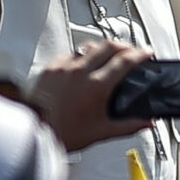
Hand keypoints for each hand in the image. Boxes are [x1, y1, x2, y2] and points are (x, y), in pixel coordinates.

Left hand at [29, 41, 153, 151]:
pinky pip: (70, 53)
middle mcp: (80, 71)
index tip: (146, 53)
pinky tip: (82, 63)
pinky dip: (81, 55)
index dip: (140, 54)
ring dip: (102, 48)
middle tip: (131, 51)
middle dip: (124, 46)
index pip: (125, 61)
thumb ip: (128, 126)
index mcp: (96, 86)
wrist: (33, 132)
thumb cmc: (62, 134)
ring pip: (89, 46)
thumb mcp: (101, 132)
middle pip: (109, 46)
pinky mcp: (50, 68)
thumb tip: (146, 123)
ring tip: (108, 55)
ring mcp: (64, 67)